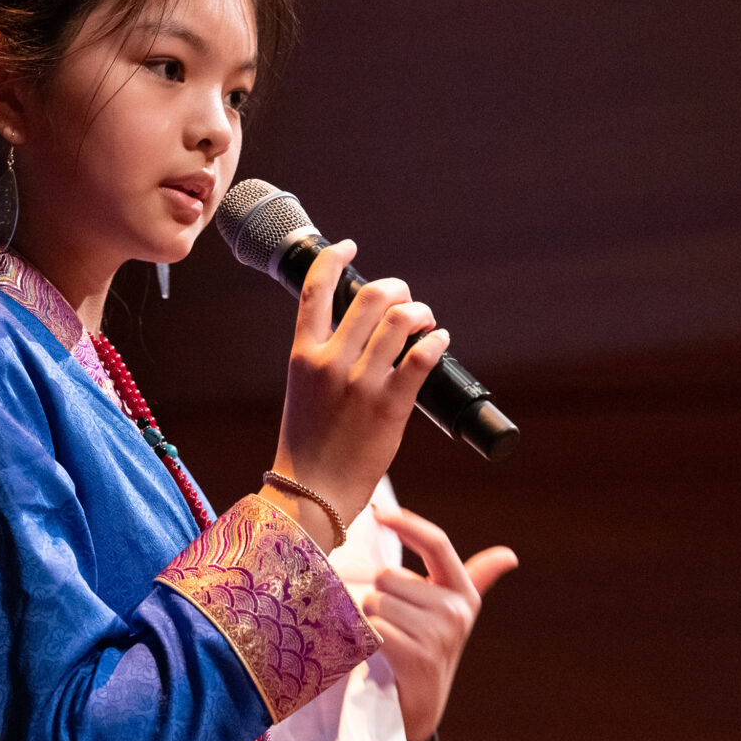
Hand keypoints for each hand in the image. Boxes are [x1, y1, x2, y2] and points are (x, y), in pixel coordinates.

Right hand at [269, 241, 450, 543]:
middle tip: (404, 298)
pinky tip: (438, 340)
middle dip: (395, 289)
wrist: (310, 493)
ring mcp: (360, 383)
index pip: (313, 291)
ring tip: (425, 320)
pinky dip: (435, 341)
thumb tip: (358, 332)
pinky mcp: (391, 406)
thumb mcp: (302, 391)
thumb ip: (322, 359)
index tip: (348, 247)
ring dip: (420, 311)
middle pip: (369, 297)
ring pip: (400, 320)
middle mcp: (330, 362)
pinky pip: (422, 357)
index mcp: (302, 356)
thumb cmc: (308, 446)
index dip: (333, 259)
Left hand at [360, 501, 517, 740]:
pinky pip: (372, 627)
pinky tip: (381, 656)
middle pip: (388, 576)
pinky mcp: (418, 657)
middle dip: (379, 597)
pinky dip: (366, 639)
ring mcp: (440, 634)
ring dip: (370, 621)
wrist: (417, 708)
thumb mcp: (449, 612)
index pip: (437, 543)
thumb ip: (474, 578)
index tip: (378, 511)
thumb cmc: (426, 650)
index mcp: (463, 592)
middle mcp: (456, 610)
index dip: (407, 523)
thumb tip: (509, 555)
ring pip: (375, 602)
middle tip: (392, 627)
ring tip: (388, 642)